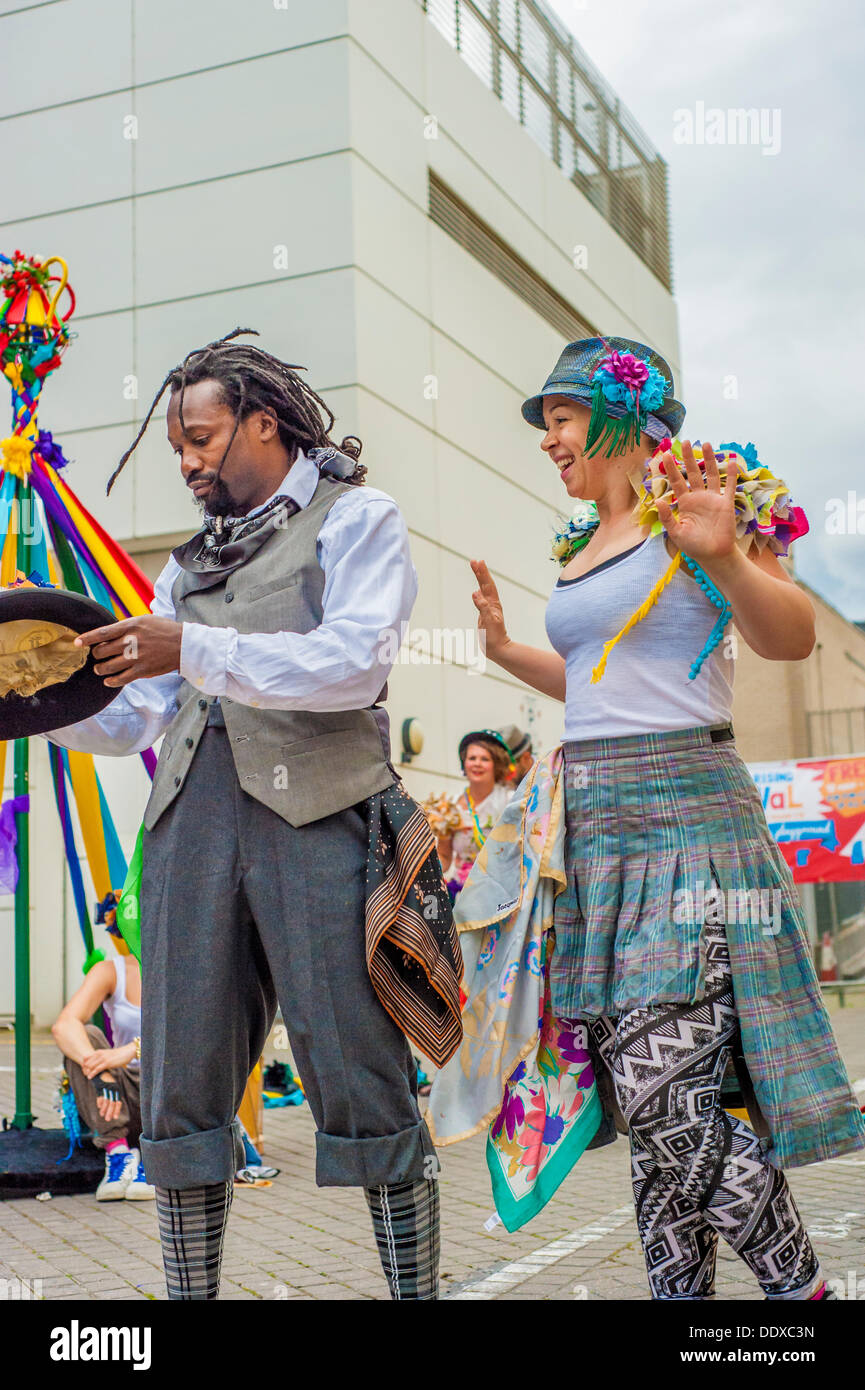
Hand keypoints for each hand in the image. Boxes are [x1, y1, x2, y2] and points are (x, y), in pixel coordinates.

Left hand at [74, 615, 182, 686]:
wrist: (184, 644)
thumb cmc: (163, 630)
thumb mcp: (144, 621)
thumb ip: (126, 627)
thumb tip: (108, 634)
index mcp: (130, 626)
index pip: (102, 633)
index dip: (87, 638)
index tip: (76, 643)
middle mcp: (131, 641)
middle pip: (101, 651)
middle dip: (95, 654)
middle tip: (97, 656)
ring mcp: (136, 657)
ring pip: (107, 667)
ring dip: (100, 669)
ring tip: (99, 669)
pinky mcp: (142, 671)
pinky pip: (120, 679)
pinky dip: (111, 681)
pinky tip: (108, 681)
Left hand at [81, 1047, 128, 1078]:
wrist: (126, 1052)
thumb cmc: (118, 1054)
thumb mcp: (107, 1054)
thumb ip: (101, 1057)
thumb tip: (96, 1063)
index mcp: (99, 1051)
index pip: (87, 1058)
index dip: (83, 1065)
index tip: (83, 1070)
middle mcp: (99, 1054)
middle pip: (87, 1063)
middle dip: (84, 1069)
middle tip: (84, 1074)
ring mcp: (103, 1058)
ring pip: (91, 1066)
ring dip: (87, 1072)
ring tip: (86, 1077)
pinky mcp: (107, 1063)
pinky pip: (97, 1069)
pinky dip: (92, 1074)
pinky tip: (90, 1077)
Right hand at [93, 1072, 122, 1123]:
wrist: (100, 1070)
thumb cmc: (105, 1080)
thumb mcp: (108, 1088)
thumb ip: (108, 1097)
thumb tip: (105, 1107)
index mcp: (117, 1089)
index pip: (118, 1101)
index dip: (117, 1110)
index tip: (115, 1118)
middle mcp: (113, 1088)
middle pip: (112, 1102)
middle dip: (110, 1112)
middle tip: (108, 1120)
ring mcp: (107, 1086)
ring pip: (106, 1100)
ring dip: (104, 1108)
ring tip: (102, 1115)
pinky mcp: (100, 1085)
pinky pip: (100, 1094)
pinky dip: (99, 1101)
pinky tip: (99, 1107)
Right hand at [470, 560, 508, 657]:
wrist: (498, 649)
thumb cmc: (494, 637)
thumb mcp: (489, 621)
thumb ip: (482, 607)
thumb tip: (475, 593)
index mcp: (493, 604)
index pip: (487, 585)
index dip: (482, 573)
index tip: (478, 562)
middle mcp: (492, 604)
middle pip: (486, 585)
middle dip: (480, 572)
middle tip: (474, 561)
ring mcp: (489, 609)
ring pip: (484, 591)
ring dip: (480, 580)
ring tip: (476, 569)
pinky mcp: (485, 615)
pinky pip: (481, 600)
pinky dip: (478, 593)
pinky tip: (476, 592)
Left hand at [655, 441, 737, 564]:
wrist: (714, 556)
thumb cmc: (694, 546)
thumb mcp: (676, 532)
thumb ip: (667, 517)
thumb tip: (657, 500)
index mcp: (684, 503)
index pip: (676, 481)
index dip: (671, 469)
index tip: (665, 454)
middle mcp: (698, 497)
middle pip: (692, 473)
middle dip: (688, 458)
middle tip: (684, 442)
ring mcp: (713, 499)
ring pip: (710, 475)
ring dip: (709, 460)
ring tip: (706, 444)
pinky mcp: (726, 504)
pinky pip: (729, 486)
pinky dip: (730, 474)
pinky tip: (730, 461)